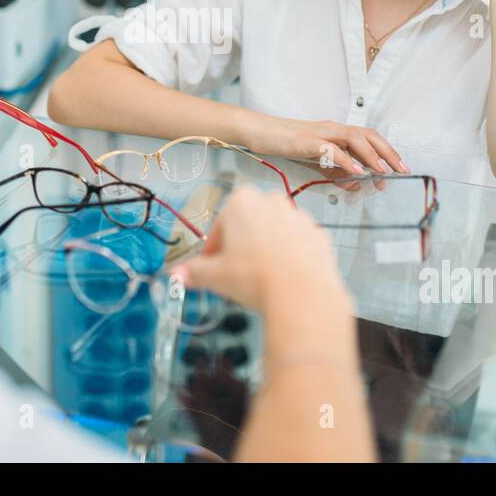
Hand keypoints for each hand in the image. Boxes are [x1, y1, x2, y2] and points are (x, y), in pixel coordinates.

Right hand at [170, 187, 349, 316]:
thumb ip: (193, 272)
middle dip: (241, 246)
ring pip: (274, 233)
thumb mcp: (215, 276)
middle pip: (248, 225)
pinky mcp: (318, 234)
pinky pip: (297, 244)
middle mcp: (272, 201)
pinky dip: (290, 257)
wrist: (302, 294)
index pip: (219, 226)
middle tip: (235, 273)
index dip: (213, 251)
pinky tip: (283, 278)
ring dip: (265, 250)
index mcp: (241, 202)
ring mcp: (298, 216)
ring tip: (260, 279)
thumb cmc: (255, 278)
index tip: (212, 267)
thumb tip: (177, 274)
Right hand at [239, 110, 407, 177]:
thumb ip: (336, 173)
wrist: (260, 132)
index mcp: (336, 132)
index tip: (400, 168)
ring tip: (383, 172)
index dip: (387, 151)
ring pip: (354, 138)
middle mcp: (332, 129)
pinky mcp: (307, 141)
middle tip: (401, 170)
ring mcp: (320, 133)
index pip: (369, 137)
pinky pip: (331, 150)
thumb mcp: (316, 162)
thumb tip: (357, 186)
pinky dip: (347, 160)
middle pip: (368, 134)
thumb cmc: (287, 145)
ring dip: (371, 155)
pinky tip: (356, 171)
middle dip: (387, 152)